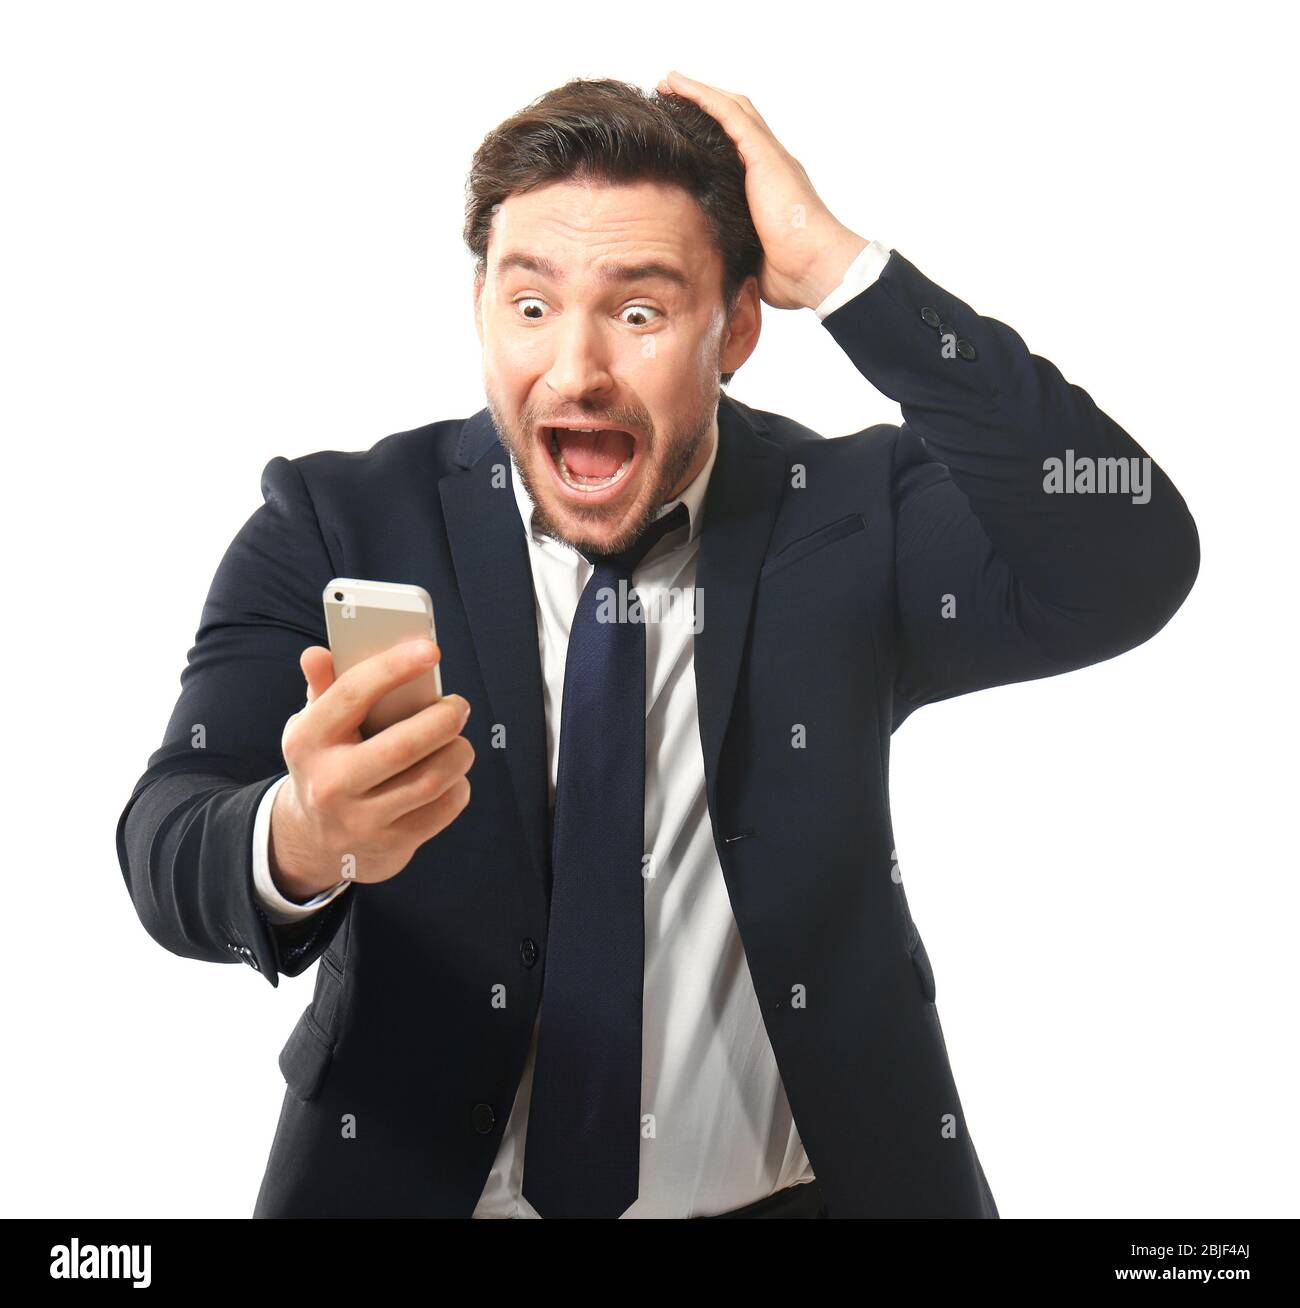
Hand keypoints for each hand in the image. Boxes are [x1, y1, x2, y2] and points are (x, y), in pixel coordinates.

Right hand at [268, 639, 473, 900]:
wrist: (313, 839)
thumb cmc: (326, 762)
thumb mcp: (313, 725)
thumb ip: (323, 687)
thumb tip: (318, 654)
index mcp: (308, 741)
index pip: (352, 695)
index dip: (394, 667)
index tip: (430, 650)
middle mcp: (331, 783)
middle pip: (404, 746)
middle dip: (443, 719)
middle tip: (459, 706)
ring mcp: (361, 820)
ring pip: (430, 780)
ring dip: (457, 753)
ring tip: (458, 740)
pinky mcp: (391, 845)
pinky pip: (443, 809)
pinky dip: (458, 785)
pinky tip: (451, 774)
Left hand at [657, 70, 868, 310]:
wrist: (816, 268)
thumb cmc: (791, 275)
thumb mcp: (751, 257)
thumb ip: (733, 247)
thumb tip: (709, 263)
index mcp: (769, 188)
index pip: (739, 150)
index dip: (713, 136)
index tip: (684, 131)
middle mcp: (772, 166)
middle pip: (736, 121)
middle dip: (704, 106)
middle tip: (670, 96)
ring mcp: (769, 158)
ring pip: (731, 109)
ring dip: (698, 94)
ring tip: (668, 83)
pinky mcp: (763, 156)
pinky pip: (728, 114)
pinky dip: (701, 96)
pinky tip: (677, 85)